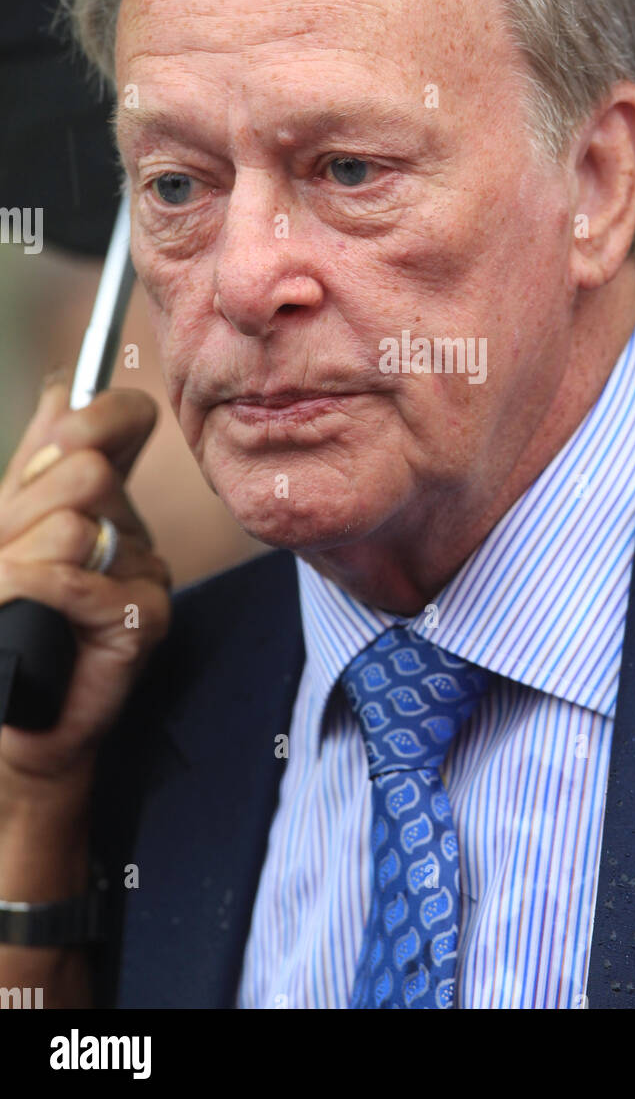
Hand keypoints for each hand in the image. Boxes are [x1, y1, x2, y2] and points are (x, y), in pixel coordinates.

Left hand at [0, 375, 170, 787]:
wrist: (4, 716)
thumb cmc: (2, 623)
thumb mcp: (3, 531)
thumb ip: (34, 463)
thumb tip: (63, 393)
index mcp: (99, 495)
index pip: (122, 419)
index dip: (98, 415)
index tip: (64, 438)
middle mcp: (128, 526)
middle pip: (87, 471)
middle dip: (22, 510)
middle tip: (7, 558)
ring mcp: (143, 572)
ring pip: (74, 527)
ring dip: (15, 563)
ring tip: (9, 600)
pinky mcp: (145, 619)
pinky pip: (73, 581)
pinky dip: (26, 593)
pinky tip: (20, 617)